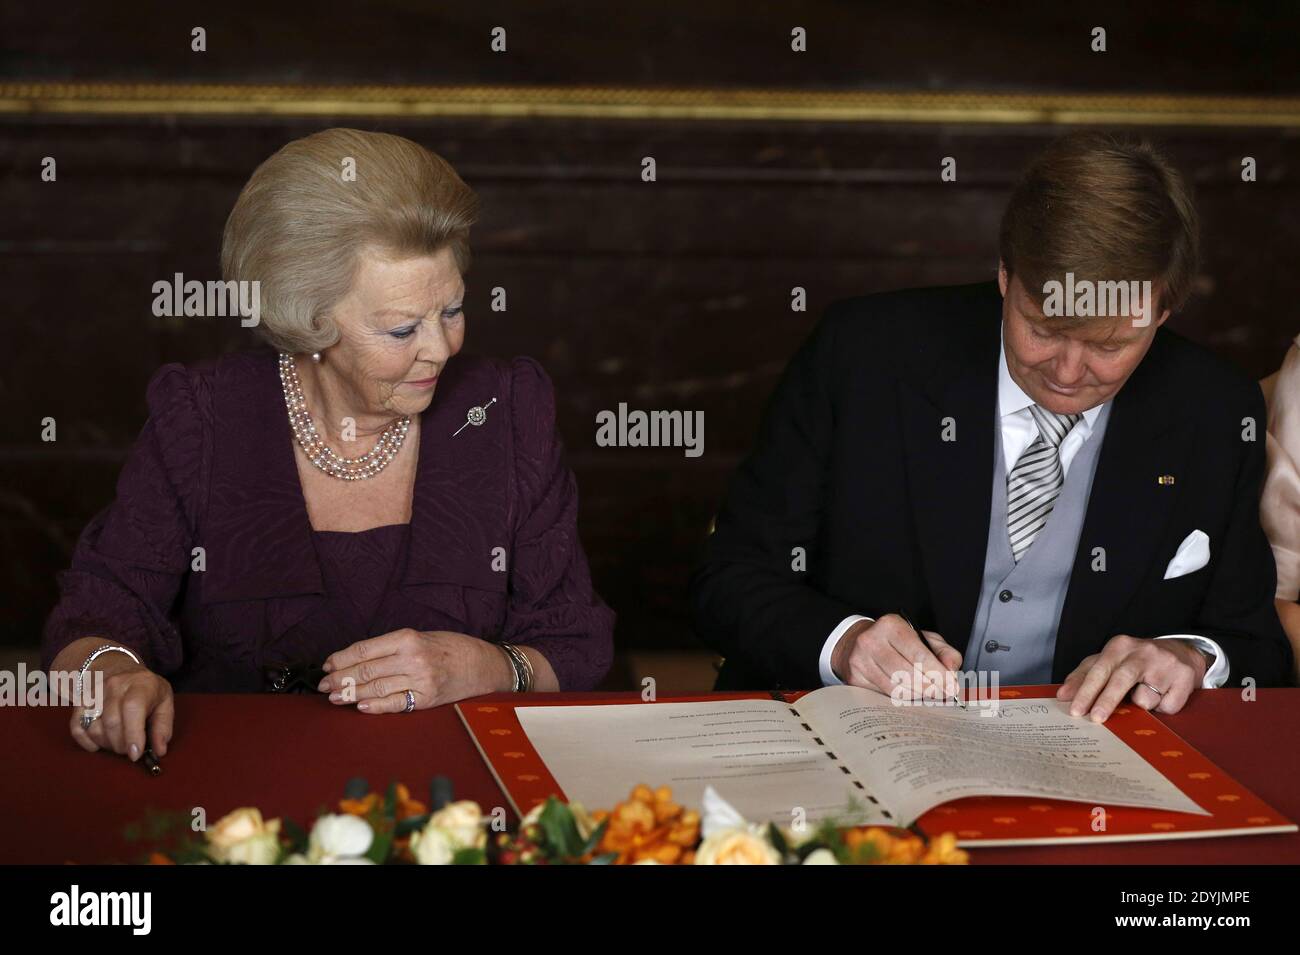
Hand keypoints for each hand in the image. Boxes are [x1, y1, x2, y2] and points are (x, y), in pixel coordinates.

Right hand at [69, 654, 173, 760]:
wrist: (120, 668)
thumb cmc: (147, 690)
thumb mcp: (165, 702)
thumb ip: (163, 727)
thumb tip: (159, 751)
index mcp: (140, 684)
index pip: (132, 708)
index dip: (133, 734)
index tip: (135, 754)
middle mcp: (115, 685)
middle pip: (112, 722)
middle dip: (121, 744)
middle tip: (129, 749)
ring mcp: (95, 692)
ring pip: (93, 727)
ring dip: (106, 744)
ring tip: (118, 742)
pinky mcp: (80, 702)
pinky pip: (76, 727)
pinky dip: (86, 741)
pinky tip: (98, 744)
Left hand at [319, 628, 513, 713]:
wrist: (484, 665)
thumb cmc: (450, 647)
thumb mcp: (421, 637)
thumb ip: (391, 648)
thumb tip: (357, 660)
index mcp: (408, 638)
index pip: (365, 649)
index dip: (342, 658)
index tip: (327, 665)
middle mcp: (412, 658)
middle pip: (366, 670)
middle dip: (341, 678)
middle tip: (324, 685)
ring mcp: (420, 680)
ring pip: (377, 688)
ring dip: (352, 694)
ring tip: (336, 697)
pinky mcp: (427, 699)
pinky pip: (396, 704)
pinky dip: (376, 706)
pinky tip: (361, 707)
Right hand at [830, 614, 963, 700]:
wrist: (858, 642)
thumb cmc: (896, 641)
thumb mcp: (923, 638)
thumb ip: (943, 652)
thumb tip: (952, 671)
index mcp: (891, 626)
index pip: (918, 655)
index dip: (938, 674)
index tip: (952, 687)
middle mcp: (871, 641)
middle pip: (907, 675)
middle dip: (929, 688)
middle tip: (942, 694)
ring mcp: (860, 661)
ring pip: (896, 689)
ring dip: (916, 695)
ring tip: (926, 694)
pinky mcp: (854, 679)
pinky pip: (884, 696)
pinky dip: (901, 698)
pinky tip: (909, 694)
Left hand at [1056, 635, 1205, 721]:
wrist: (1181, 652)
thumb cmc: (1137, 661)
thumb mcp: (1109, 661)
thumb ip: (1084, 676)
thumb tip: (1063, 695)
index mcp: (1119, 646)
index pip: (1098, 670)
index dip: (1085, 691)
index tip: (1075, 709)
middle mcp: (1142, 651)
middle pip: (1121, 679)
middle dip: (1106, 701)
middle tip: (1096, 719)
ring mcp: (1166, 664)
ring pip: (1145, 698)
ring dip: (1141, 705)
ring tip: (1145, 694)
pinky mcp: (1184, 677)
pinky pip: (1167, 706)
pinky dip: (1162, 708)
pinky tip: (1164, 695)